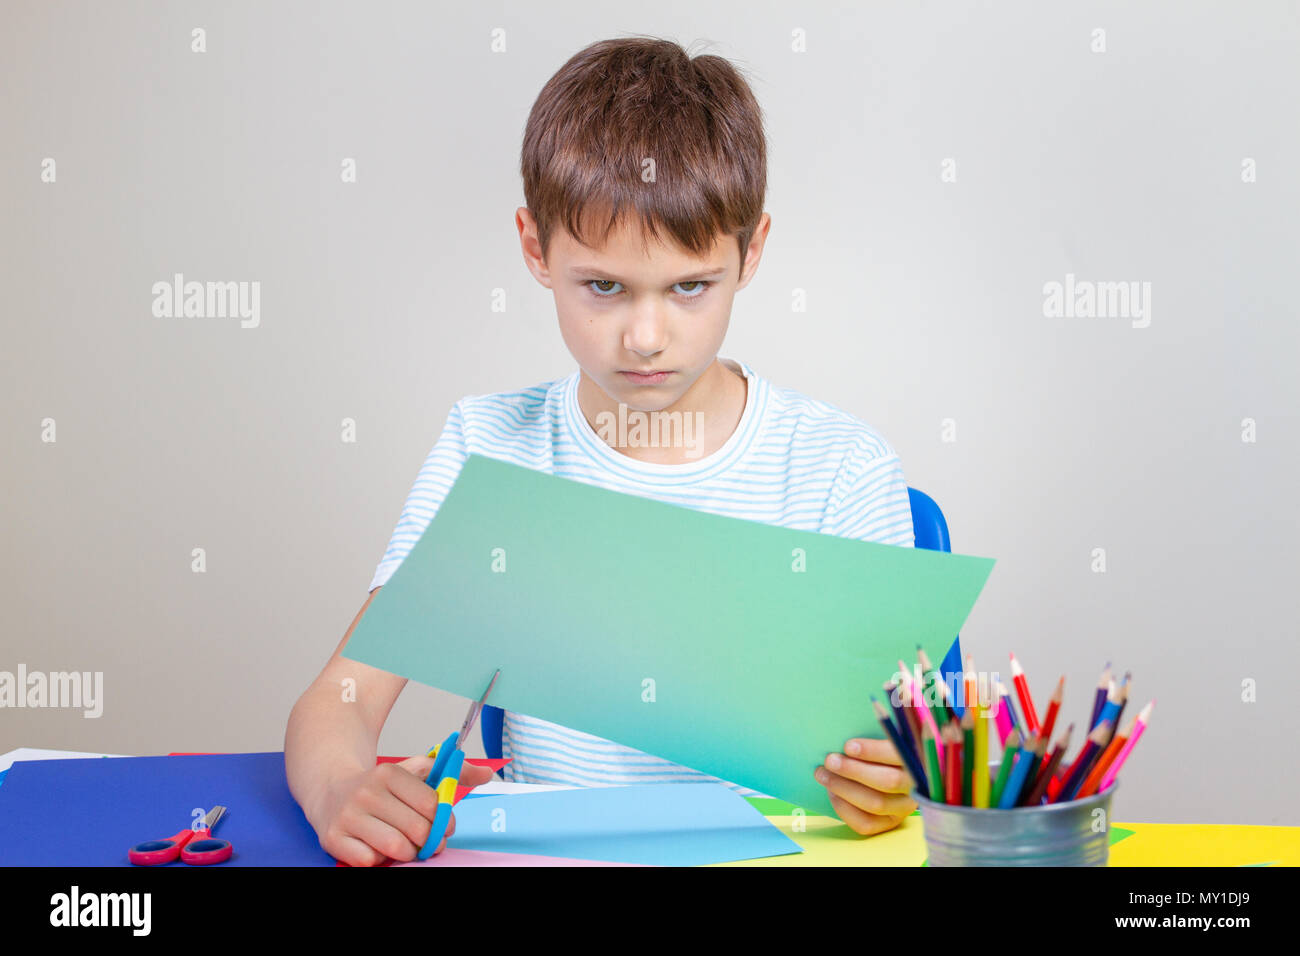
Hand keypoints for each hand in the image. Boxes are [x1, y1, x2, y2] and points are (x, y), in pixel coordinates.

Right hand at [311, 755, 495, 865]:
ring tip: (407, 846)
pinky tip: (379, 848)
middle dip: (430, 841)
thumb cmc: (380, 786)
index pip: (432, 805)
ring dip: (407, 853)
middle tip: (430, 842)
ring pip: (395, 848)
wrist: (331, 790)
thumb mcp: (414, 772)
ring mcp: (348, 816)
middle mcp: (366, 792)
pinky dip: (380, 860)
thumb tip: (486, 775)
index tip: (445, 826)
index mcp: (388, 773)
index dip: (445, 821)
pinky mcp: (333, 839)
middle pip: (417, 830)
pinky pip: (369, 861)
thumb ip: (452, 773)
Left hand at [814, 738, 917, 835]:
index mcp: (918, 759)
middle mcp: (916, 787)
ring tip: (822, 774)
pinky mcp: (890, 823)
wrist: (888, 773)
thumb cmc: (881, 751)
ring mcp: (904, 808)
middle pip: (887, 781)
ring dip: (843, 788)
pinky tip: (832, 793)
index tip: (848, 746)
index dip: (872, 751)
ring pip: (875, 803)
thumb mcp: (885, 738)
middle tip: (829, 760)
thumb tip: (846, 735)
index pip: (898, 755)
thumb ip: (875, 734)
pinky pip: (866, 824)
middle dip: (853, 770)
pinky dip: (845, 808)